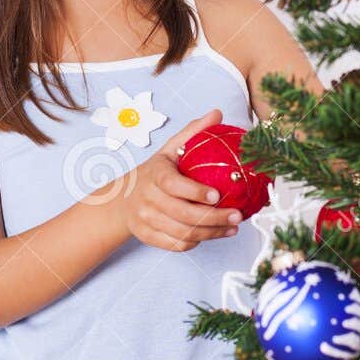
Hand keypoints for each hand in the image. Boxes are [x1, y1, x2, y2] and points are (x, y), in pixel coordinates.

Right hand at [121, 109, 245, 252]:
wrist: (123, 199)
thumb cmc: (155, 172)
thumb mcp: (169, 149)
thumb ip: (193, 132)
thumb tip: (217, 114)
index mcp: (155, 175)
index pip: (173, 185)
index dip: (195, 192)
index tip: (217, 195)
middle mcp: (147, 199)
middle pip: (183, 214)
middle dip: (213, 218)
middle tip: (237, 215)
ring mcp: (146, 220)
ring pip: (183, 233)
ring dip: (211, 233)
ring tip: (233, 227)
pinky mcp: (147, 236)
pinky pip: (176, 245)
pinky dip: (197, 242)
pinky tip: (215, 234)